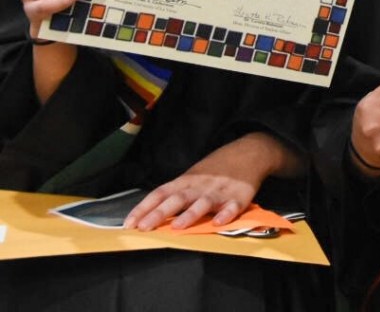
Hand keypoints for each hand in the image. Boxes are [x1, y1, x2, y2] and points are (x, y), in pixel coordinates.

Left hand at [125, 132, 297, 229]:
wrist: (249, 152)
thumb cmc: (216, 169)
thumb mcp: (192, 176)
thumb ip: (175, 195)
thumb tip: (150, 215)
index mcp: (186, 181)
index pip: (160, 193)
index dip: (144, 208)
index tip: (129, 223)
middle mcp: (200, 186)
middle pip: (177, 199)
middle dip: (160, 213)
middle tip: (144, 227)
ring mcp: (220, 191)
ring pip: (202, 203)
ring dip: (190, 215)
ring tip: (178, 227)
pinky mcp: (240, 196)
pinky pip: (232, 206)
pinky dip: (226, 214)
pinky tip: (219, 222)